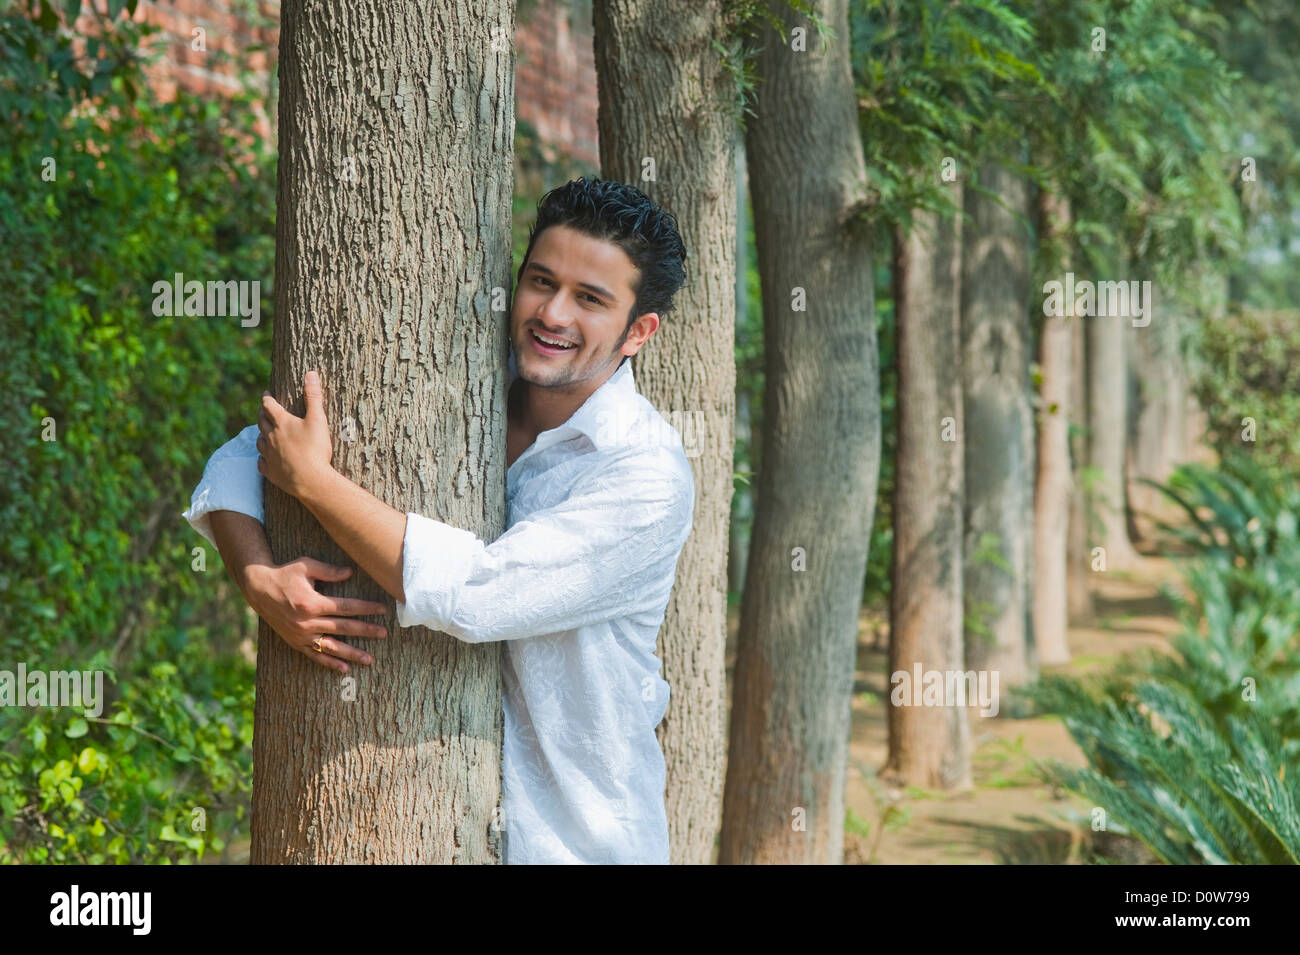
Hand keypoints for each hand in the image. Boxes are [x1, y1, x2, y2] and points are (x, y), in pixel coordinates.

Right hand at [243, 558, 389, 672]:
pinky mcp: (295, 642)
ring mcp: (301, 635)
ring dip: (352, 653)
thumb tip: (351, 572)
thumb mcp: (306, 566)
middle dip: (366, 630)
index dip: (366, 608)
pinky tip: (344, 668)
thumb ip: (330, 571)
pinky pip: (315, 655)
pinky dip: (330, 663)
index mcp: (312, 603)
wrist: (258, 589)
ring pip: (331, 647)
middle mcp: (307, 622)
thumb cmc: (285, 574)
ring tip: (369, 659)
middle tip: (384, 633)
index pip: (346, 607)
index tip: (383, 609)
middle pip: (343, 628)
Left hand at [257, 370, 332, 500]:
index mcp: (281, 422)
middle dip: (262, 414)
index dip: (266, 397)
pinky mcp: (270, 471)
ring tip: (265, 433)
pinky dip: (262, 457)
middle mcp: (270, 437)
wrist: (311, 480)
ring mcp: (268, 455)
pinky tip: (265, 458)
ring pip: (259, 441)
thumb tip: (311, 373)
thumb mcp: (318, 419)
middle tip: (264, 410)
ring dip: (261, 435)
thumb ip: (313, 396)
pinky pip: (261, 462)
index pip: (268, 405)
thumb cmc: (315, 449)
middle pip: (261, 421)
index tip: (266, 393)